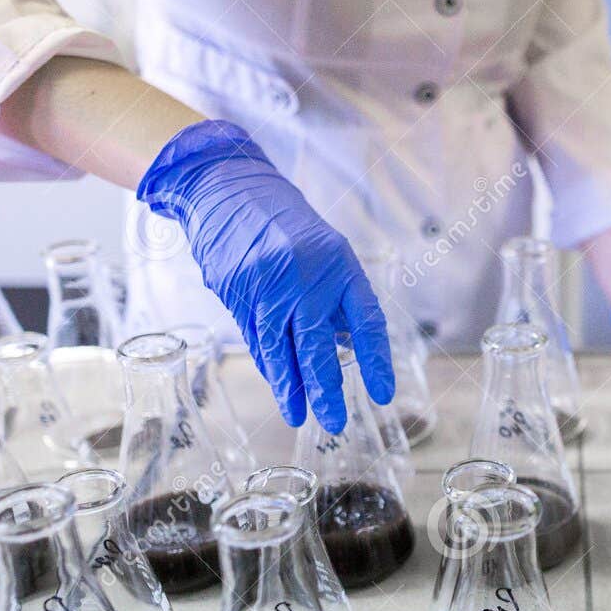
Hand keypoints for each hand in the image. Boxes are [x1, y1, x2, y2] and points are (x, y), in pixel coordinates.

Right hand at [138, 120, 393, 431]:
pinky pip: (256, 338)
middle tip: (335, 421)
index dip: (375, 359)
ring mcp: (266, 284)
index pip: (365, 320)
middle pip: (317, 343)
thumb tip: (348, 348)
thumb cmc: (285, 224)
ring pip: (281, 347)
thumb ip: (336, 297)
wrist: (227, 189)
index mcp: (339, 264)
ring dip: (291, 387)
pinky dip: (269, 365)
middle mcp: (304, 276)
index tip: (383, 393)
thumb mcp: (327, 250)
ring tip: (301, 418)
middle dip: (326, 387)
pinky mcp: (235, 291)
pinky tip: (280, 388)